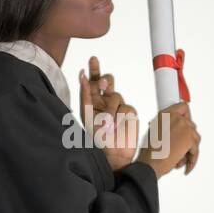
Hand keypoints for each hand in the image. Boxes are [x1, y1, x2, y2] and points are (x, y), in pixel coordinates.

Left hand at [78, 56, 137, 170]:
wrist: (112, 154)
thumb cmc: (96, 138)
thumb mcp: (87, 114)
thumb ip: (85, 94)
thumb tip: (83, 75)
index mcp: (93, 100)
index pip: (93, 80)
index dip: (94, 68)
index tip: (93, 59)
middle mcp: (106, 101)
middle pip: (108, 81)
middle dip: (105, 80)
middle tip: (102, 84)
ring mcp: (119, 106)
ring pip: (116, 96)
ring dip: (109, 110)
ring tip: (106, 125)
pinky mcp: (130, 113)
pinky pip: (126, 108)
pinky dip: (120, 118)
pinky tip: (116, 127)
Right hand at [136, 102, 199, 177]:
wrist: (150, 163)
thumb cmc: (150, 152)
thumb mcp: (154, 132)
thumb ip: (167, 126)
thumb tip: (175, 130)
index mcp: (165, 114)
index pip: (183, 107)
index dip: (187, 115)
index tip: (187, 120)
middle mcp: (176, 118)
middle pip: (191, 126)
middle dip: (187, 139)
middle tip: (181, 149)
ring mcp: (185, 127)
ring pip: (195, 139)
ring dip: (188, 150)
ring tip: (178, 158)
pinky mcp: (190, 138)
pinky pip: (195, 150)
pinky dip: (191, 159)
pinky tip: (185, 164)